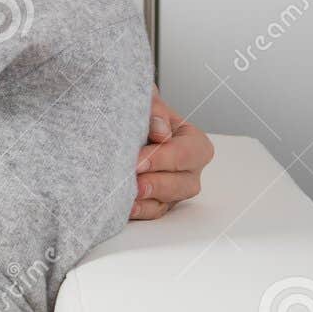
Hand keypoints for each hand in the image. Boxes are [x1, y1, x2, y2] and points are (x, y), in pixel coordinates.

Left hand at [132, 89, 213, 219]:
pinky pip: (152, 211)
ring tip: (127, 195)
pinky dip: (139, 211)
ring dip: (148, 200)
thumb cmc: (139, 110)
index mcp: (193, 141)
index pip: (188, 152)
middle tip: (133, 182)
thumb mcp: (146, 100)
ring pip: (169, 200)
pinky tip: (124, 207)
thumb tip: (160, 130)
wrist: (119, 121)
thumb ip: (154, 109)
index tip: (138, 160)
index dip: (164, 158)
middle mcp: (189, 168)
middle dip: (157, 183)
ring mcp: (173, 187)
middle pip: (184, 183)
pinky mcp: (157, 200)